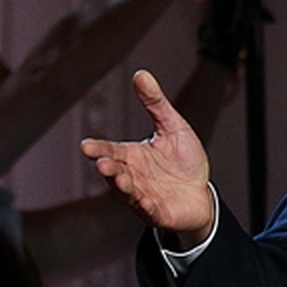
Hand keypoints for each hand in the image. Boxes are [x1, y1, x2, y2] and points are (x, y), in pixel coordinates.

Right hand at [80, 70, 215, 244]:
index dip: (99, 149)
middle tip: (102, 163)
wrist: (201, 194)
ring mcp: (143, 196)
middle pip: (115, 172)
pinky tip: (145, 202)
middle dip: (108, 168)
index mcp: (132, 156)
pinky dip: (146, 207)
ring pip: (128, 192)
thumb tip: (141, 74)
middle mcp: (133, 176)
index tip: (86, 146)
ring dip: (123, 186)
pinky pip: (149, 210)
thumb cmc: (183, 161)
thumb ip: (156, 104)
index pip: (111, 150)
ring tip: (119, 178)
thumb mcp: (173, 127)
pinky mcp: (157, 212)